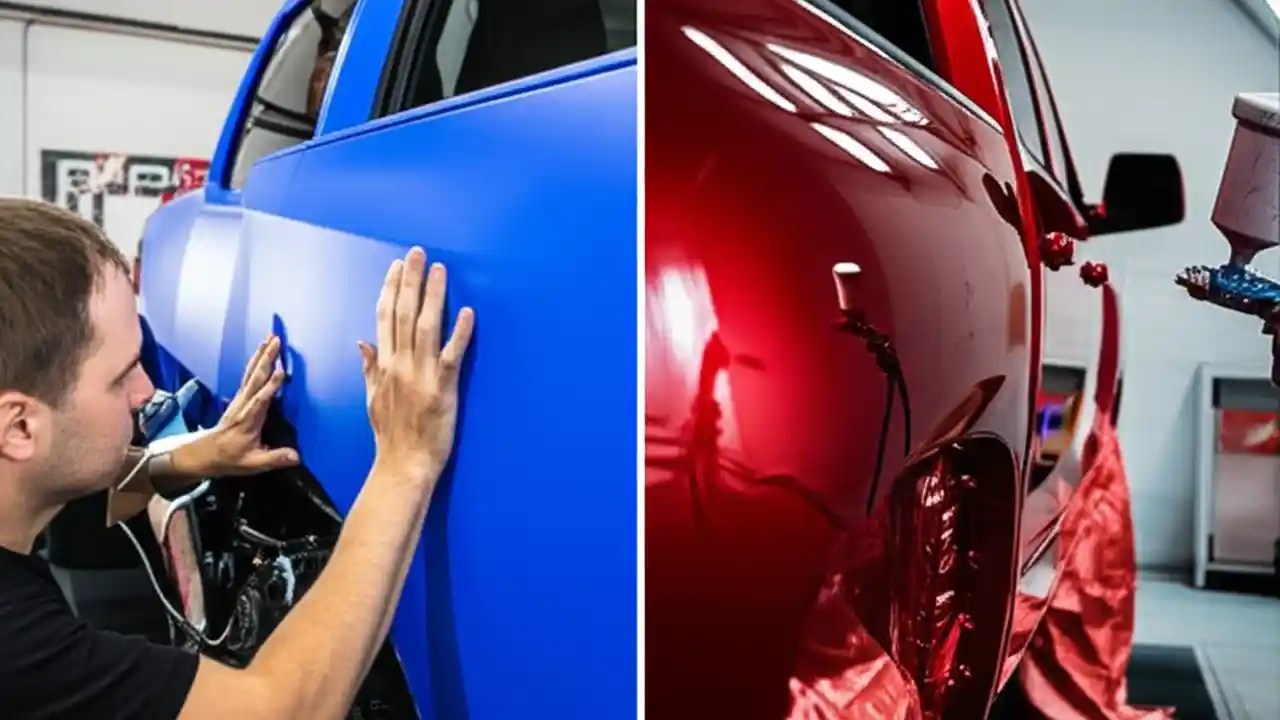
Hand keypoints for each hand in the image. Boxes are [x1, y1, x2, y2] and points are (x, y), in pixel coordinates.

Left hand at [172, 335, 299, 476]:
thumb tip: (297, 456)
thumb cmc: (229, 459)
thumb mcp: (252, 464)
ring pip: (251, 373)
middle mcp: (243, 405)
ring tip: (270, 338)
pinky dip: (256, 362)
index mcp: (249, 420)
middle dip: (266, 358)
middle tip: (276, 340)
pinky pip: (248, 375)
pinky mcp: (239, 398)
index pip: (261, 400)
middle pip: (255, 378)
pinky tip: (261, 353)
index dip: (271, 385)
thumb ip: (274, 459)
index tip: (281, 370)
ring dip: (261, 355)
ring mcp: (240, 399)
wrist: (204, 454)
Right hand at [358, 247, 474, 483]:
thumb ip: (369, 369)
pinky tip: (468, 312)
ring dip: (434, 295)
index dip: (391, 289)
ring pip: (426, 326)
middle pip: (404, 313)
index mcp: (384, 365)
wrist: (404, 464)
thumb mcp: (371, 399)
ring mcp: (421, 375)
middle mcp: (400, 364)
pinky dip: (460, 332)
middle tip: (418, 253)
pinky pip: (452, 354)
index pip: (384, 317)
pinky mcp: (442, 388)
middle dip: (411, 280)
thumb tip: (362, 343)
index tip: (397, 266)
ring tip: (440, 270)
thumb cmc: (391, 435)